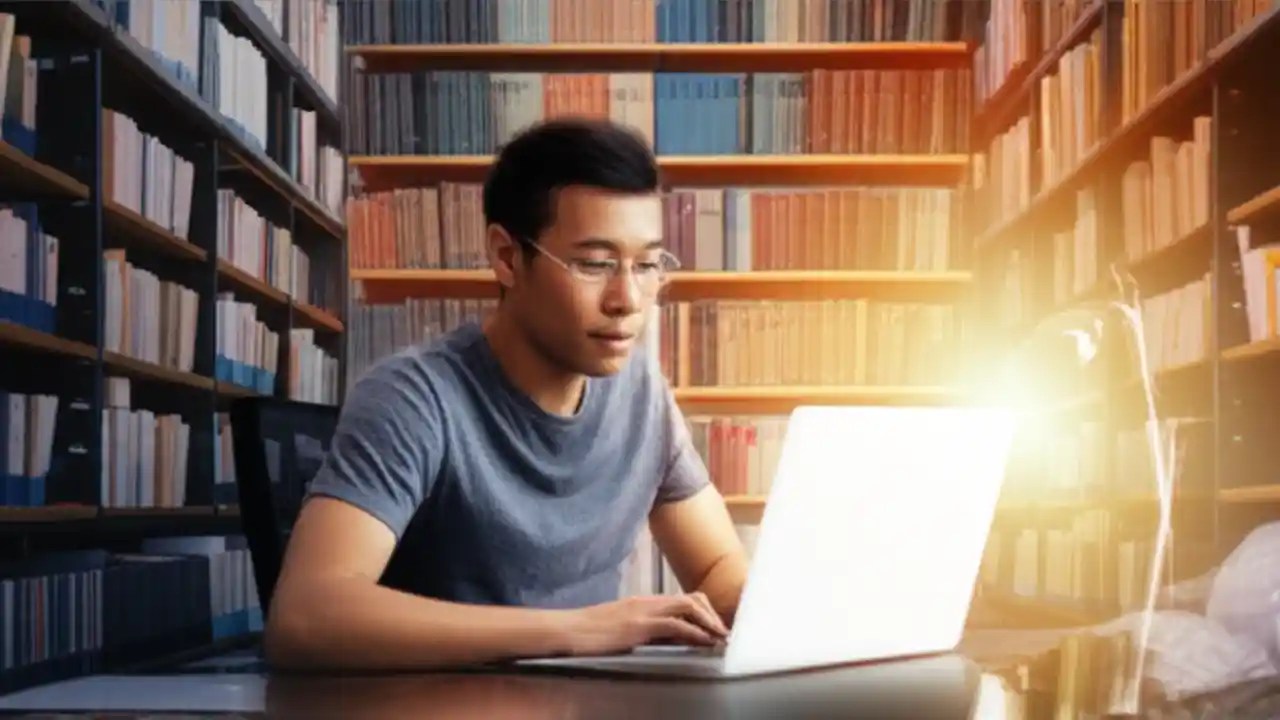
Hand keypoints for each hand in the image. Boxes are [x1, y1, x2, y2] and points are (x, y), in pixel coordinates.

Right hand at [561, 593, 729, 655]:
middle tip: (724, 633)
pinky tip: (704, 642)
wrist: (567, 629)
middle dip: (712, 615)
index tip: (715, 627)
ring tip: (720, 637)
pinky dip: (694, 632)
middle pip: (692, 598)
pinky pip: (675, 625)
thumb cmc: (589, 633)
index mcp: (644, 602)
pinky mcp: (638, 625)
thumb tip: (665, 640)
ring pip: (688, 607)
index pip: (683, 599)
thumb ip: (643, 630)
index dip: (703, 611)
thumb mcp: (621, 628)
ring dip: (708, 622)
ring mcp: (643, 611)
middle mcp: (647, 602)